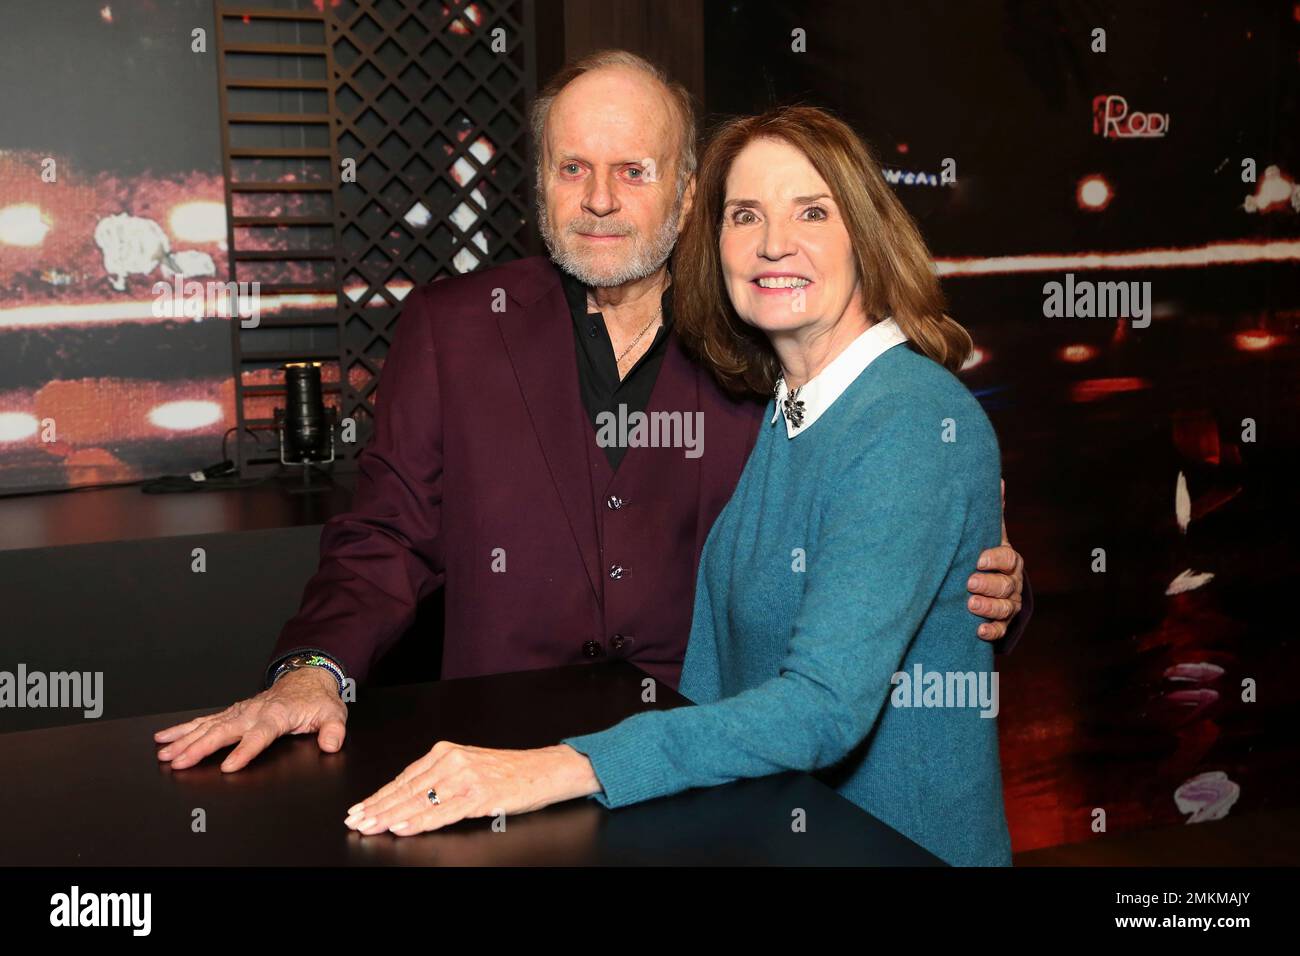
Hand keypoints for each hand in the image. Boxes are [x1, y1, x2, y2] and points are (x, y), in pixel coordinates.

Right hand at [153, 667, 346, 771]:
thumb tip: (331, 744)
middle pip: (223, 732)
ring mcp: (240, 712)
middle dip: (200, 748)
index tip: (228, 766)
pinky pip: (204, 721)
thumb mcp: (334, 714)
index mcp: (277, 716)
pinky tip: (165, 738)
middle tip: (179, 762)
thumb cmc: (317, 700)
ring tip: (165, 754)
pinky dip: (183, 729)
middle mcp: (253, 713)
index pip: (259, 736)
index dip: (244, 751)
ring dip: (185, 740)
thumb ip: (333, 730)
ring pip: (207, 727)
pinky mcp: (232, 713)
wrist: (306, 678)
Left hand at [344, 742, 599, 836]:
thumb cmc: (510, 772)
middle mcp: (453, 761)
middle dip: (378, 807)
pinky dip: (420, 821)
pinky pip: (442, 811)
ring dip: (390, 816)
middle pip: (406, 789)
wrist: (546, 769)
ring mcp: (465, 777)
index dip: (379, 795)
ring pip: (419, 800)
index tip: (360, 808)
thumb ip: (440, 779)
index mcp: (447, 752)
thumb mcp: (470, 767)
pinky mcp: (479, 795)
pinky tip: (403, 826)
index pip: (405, 777)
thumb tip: (406, 800)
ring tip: (370, 826)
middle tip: (356, 820)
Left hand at [967, 479, 1024, 640]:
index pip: (1008, 559)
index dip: (995, 559)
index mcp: (1008, 560)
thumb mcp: (986, 534)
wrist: (988, 584)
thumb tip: (997, 479)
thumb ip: (990, 512)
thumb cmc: (983, 553)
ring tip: (971, 605)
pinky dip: (991, 631)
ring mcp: (1008, 604)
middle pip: (1005, 584)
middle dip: (988, 584)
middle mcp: (1011, 583)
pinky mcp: (1000, 623)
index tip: (978, 559)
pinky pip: (1000, 630)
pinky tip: (977, 631)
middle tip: (969, 582)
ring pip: (1004, 608)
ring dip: (988, 607)